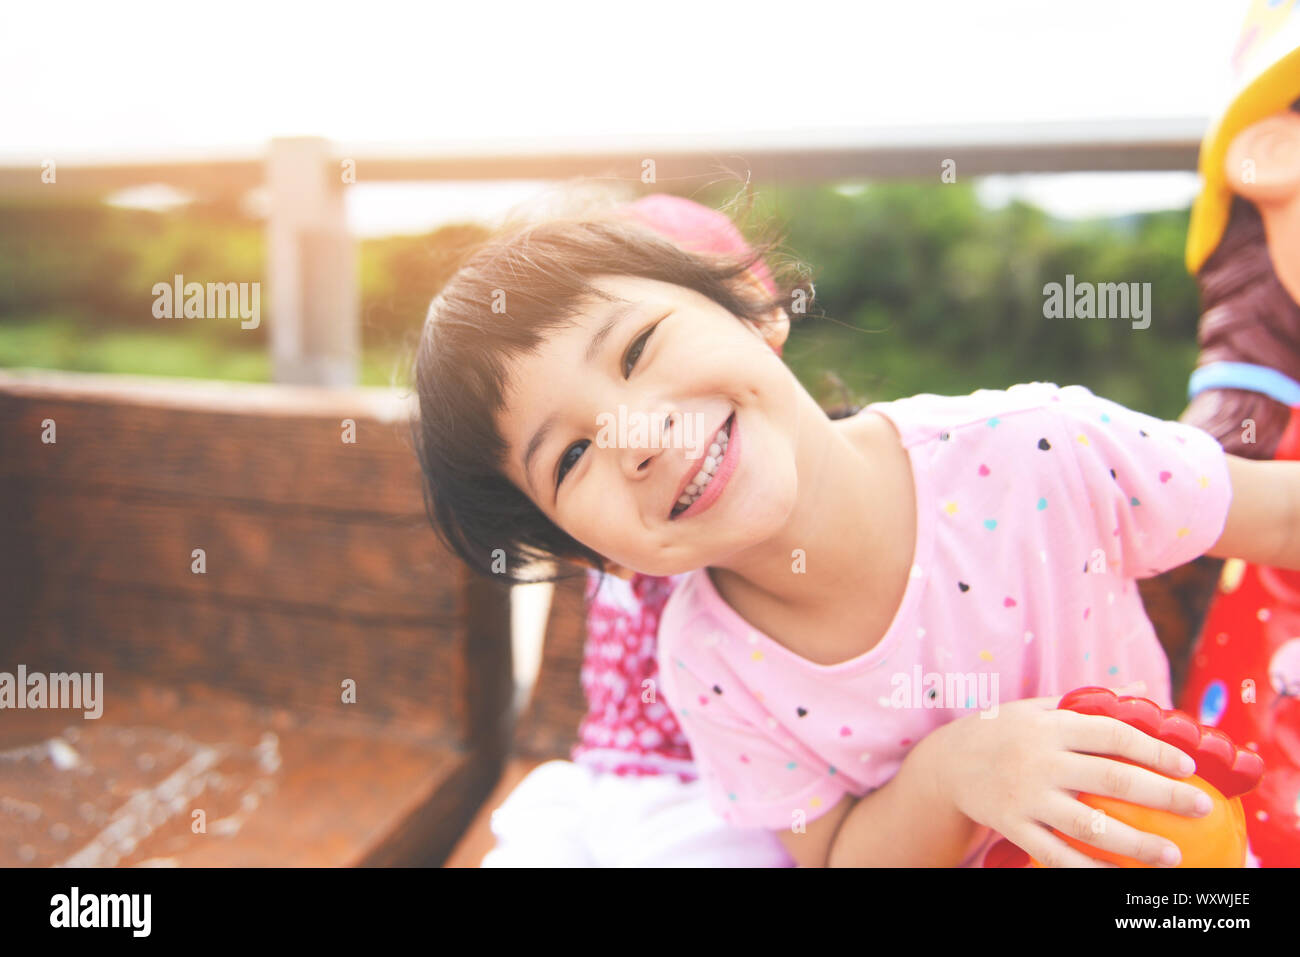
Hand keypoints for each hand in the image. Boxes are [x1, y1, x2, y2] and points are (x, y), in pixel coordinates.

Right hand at [931, 684, 1210, 867]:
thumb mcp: (1041, 707)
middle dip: (1163, 795)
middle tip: (1202, 808)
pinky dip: (1090, 871)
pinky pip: (1057, 856)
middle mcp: (1040, 760)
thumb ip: (1090, 702)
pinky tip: (1121, 878)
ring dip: (1137, 845)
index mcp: (1051, 726)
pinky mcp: (1014, 827)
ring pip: (1089, 826)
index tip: (1188, 766)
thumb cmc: (1008, 732)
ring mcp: (1026, 797)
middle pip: (1111, 780)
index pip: (1112, 735)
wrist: (948, 763)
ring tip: (1173, 857)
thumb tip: (1143, 690)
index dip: (1154, 749)